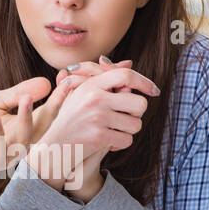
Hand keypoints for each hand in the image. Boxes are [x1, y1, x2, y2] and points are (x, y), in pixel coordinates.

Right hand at [0, 58, 132, 181]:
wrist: (54, 146)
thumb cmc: (71, 118)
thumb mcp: (83, 92)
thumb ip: (105, 78)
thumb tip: (130, 64)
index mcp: (91, 85)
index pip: (126, 76)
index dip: (144, 82)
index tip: (154, 90)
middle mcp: (95, 98)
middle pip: (139, 103)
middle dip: (137, 113)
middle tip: (126, 116)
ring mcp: (97, 118)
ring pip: (135, 124)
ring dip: (128, 130)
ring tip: (113, 130)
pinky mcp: (99, 137)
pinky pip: (127, 140)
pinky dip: (120, 143)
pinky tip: (109, 141)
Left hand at [0, 76, 52, 184]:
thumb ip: (16, 95)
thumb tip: (46, 82)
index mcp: (21, 130)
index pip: (45, 115)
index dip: (58, 100)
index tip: (69, 82)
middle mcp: (18, 146)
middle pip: (42, 130)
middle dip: (54, 111)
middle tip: (62, 89)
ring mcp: (3, 158)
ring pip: (23, 142)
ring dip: (26, 120)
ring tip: (26, 99)